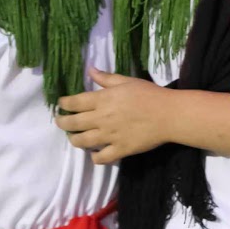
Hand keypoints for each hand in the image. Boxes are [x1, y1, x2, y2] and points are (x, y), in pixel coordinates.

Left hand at [56, 70, 175, 163]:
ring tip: (74, 138)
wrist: (169, 115)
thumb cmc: (149, 94)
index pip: (75, 102)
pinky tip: (95, 153)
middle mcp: (102, 118)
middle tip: (60, 121)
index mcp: (103, 99)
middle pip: (73, 123)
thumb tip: (90, 70)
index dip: (64, 103)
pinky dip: (95, 157)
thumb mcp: (127, 81)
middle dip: (62, 122)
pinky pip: (101, 158)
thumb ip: (106, 78)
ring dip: (74, 140)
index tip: (61, 104)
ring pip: (82, 142)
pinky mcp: (120, 150)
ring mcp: (110, 136)